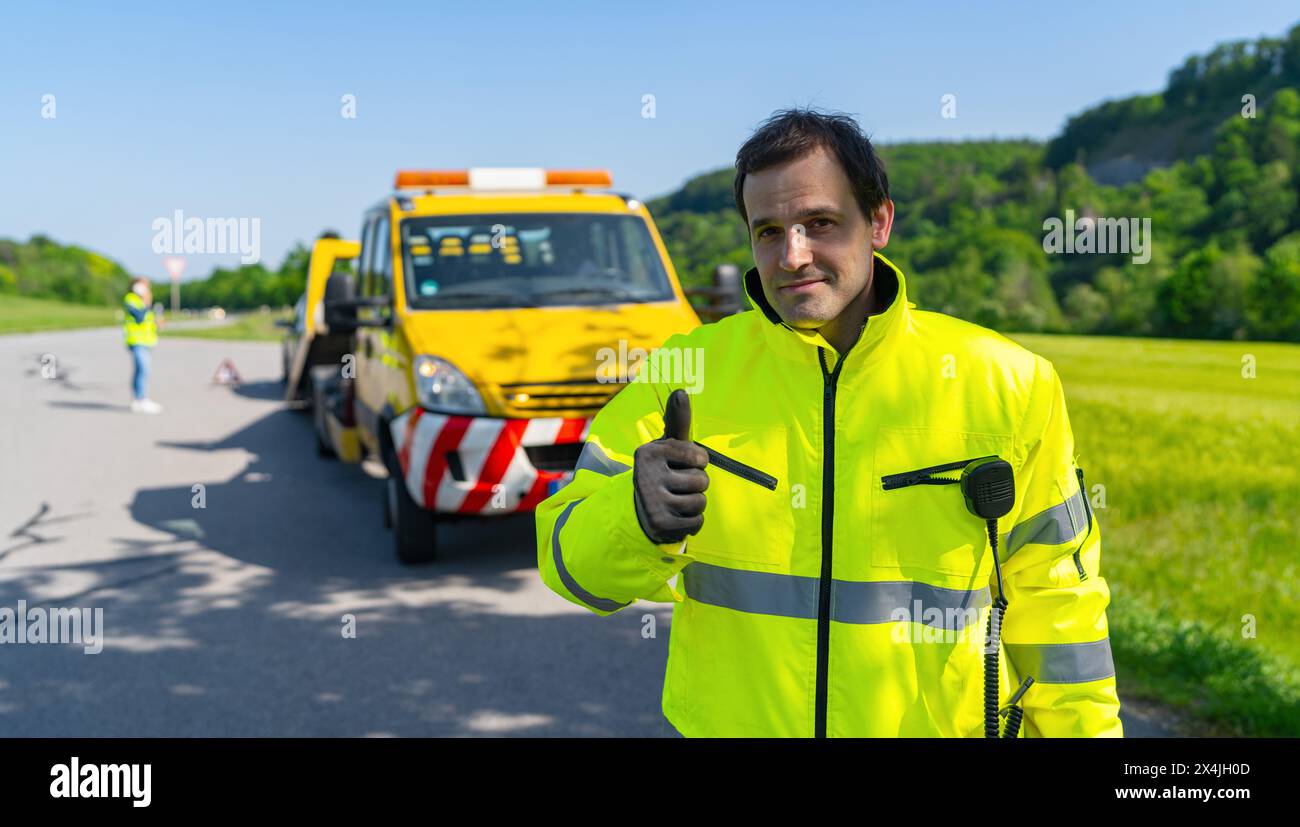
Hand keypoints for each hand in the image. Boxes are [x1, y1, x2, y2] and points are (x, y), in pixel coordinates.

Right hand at [632, 389, 708, 544]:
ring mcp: (652, 501)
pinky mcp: (659, 525)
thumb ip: (678, 420)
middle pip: (702, 480)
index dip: (698, 462)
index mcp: (649, 452)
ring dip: (695, 504)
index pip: (700, 456)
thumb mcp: (668, 445)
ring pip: (700, 502)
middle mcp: (647, 475)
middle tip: (678, 486)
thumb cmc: (663, 470)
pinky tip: (677, 517)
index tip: (682, 464)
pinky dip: (692, 522)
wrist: (640, 510)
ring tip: (677, 501)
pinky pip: (697, 523)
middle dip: (697, 485)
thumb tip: (681, 391)